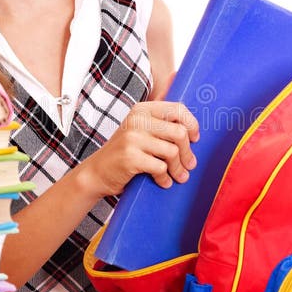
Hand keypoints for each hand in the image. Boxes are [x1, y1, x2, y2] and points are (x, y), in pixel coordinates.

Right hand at [79, 100, 199, 197]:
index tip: (194, 139)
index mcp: (142, 110)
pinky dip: (165, 178)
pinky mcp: (130, 157)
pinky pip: (160, 168)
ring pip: (172, 152)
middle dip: (188, 152)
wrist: (96, 173)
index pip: (178, 109)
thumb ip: (161, 124)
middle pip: (179, 133)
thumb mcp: (140, 131)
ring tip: (179, 176)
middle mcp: (137, 120)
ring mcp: (132, 138)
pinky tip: (163, 182)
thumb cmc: (125, 153)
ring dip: (178, 168)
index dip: (192, 125)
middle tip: (189, 165)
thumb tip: (191, 123)